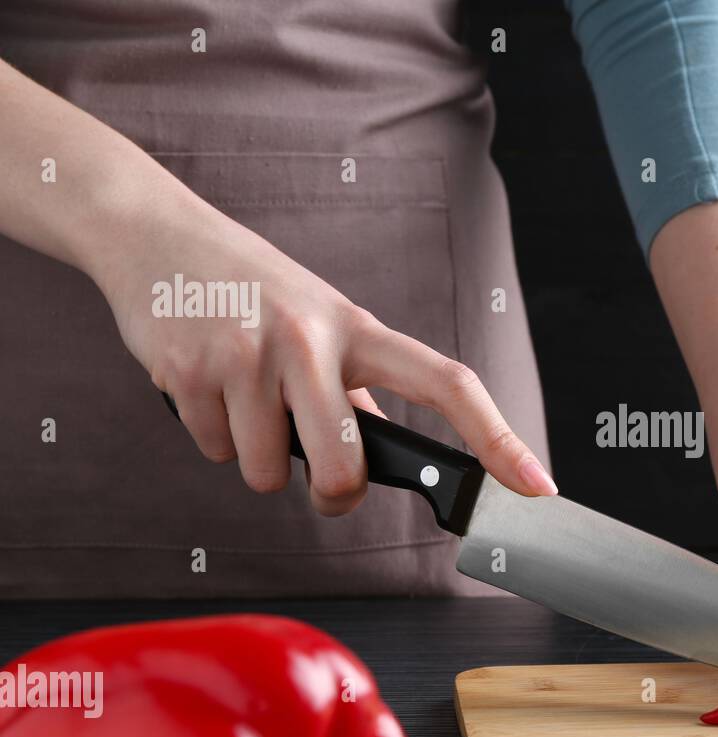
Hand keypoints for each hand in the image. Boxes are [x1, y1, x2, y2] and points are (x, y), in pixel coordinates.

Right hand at [92, 194, 556, 515]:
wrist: (154, 234)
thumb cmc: (251, 286)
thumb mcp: (322, 320)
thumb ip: (357, 387)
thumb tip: (383, 452)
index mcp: (359, 328)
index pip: (448, 384)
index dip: (499, 439)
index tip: (537, 484)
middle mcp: (311, 339)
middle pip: (344, 470)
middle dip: (332, 496)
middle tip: (318, 478)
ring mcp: (249, 355)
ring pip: (269, 474)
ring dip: (258, 456)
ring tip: (244, 395)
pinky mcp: (190, 373)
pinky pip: (216, 454)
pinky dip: (213, 436)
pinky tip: (207, 384)